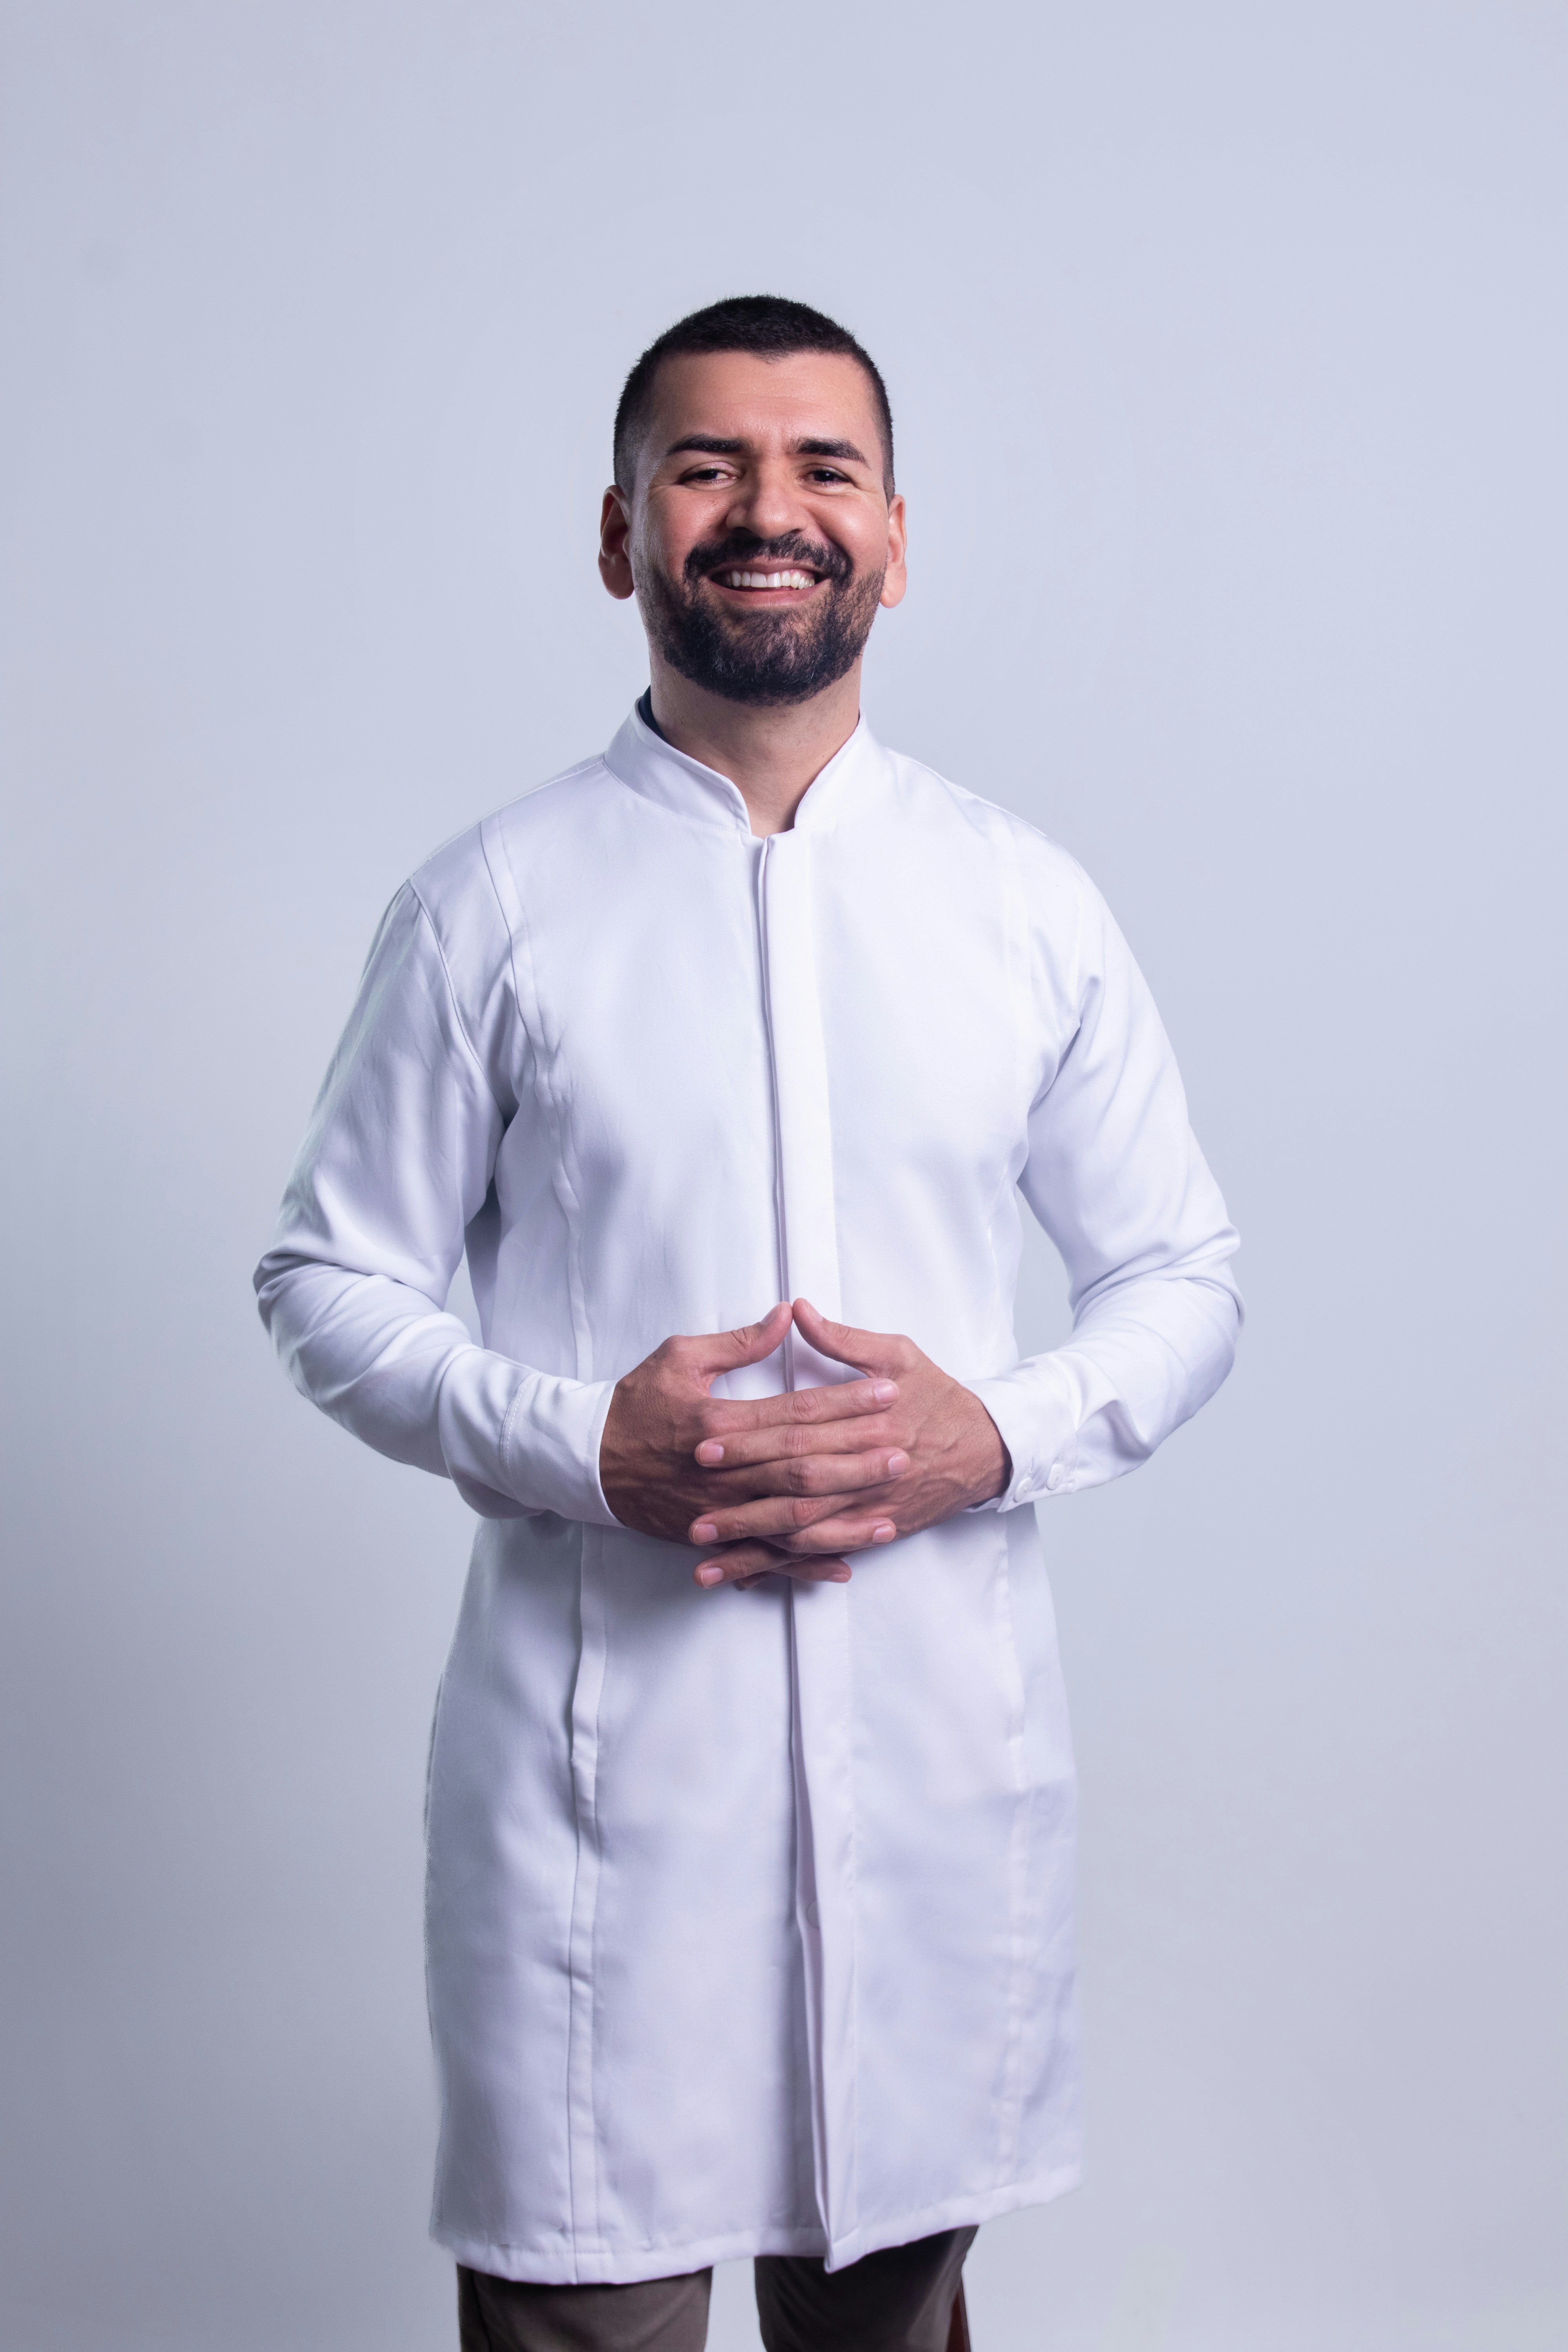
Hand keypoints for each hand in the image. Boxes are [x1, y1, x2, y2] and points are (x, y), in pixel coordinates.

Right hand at [598, 1303, 907, 1585]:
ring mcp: (718, 1511)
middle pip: (803, 1467)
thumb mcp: (679, 1357)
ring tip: (889, 1510)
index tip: (886, 1392)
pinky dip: (805, 1564)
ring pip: (791, 1518)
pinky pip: (767, 1556)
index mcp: (718, 1424)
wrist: (585, 1460)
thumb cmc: (633, 1404)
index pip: (796, 1413)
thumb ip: (738, 1343)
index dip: (845, 1403)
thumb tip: (786, 1316)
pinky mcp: (713, 1537)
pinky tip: (844, 1564)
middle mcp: (723, 1472)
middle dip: (857, 1460)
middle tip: (903, 1449)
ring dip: (843, 1515)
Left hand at [685, 1299, 1009, 1589]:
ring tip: (706, 1561)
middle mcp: (865, 1470)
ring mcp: (869, 1507)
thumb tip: (797, 1311)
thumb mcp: (898, 1353)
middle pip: (793, 1491)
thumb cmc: (938, 1396)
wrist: (987, 1448)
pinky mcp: (873, 1531)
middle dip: (740, 1506)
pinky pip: (823, 1554)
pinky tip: (751, 1579)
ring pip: (803, 1534)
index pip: (795, 1433)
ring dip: (754, 1550)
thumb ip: (842, 1338)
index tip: (703, 1445)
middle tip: (691, 1513)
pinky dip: (787, 1569)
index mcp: (865, 1422)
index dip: (747, 1441)